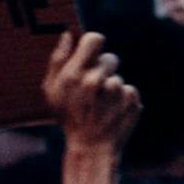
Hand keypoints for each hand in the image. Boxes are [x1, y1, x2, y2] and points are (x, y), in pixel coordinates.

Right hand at [44, 28, 141, 162]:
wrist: (90, 148)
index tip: (92, 56)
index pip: (94, 39)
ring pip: (118, 78)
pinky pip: (130, 90)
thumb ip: (57, 61)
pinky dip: (124, 100)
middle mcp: (93, 80)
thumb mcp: (52, 91)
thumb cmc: (69, 116)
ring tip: (102, 107)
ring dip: (112, 90)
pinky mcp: (131, 100)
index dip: (94, 45)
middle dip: (104, 72)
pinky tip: (114, 112)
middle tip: (95, 92)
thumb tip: (68, 35)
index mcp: (73, 74)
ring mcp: (114, 91)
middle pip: (110, 59)